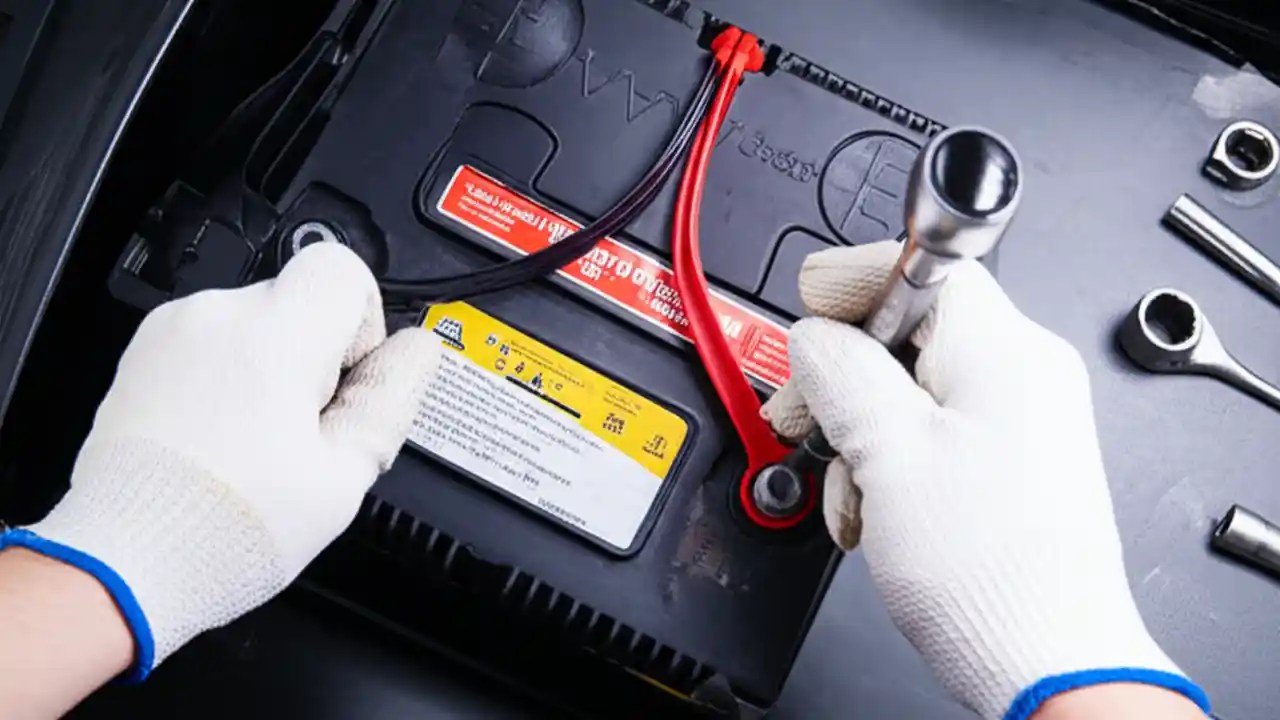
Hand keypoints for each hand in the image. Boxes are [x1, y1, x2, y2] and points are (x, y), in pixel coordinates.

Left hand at [2, 243, 438, 677]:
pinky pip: (211, 342)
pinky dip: (227, 377)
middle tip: (303, 433)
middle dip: (316, 356)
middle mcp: (217, 317)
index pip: (344, 269)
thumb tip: (418, 350)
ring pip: (256, 322)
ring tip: (256, 445)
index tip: (347, 380)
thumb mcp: (343, 475)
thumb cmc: (228, 528)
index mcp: (274, 337)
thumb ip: (391, 398)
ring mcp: (172, 332)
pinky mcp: (143, 354)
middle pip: (302, 300)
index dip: (363, 322)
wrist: (125, 561)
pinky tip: (222, 439)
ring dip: (270, 366)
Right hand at [762, 241, 1206, 718]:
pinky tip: (878, 509)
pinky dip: (892, 462)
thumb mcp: (887, 452)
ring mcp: (1022, 420)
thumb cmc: (988, 567)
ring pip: (913, 390)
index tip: (810, 299)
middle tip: (802, 413)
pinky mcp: (1012, 462)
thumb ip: (840, 372)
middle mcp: (1024, 374)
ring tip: (852, 491)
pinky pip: (935, 433)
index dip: (856, 279)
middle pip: (909, 331)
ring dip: (862, 434)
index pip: (924, 267)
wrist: (1044, 658)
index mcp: (1004, 351)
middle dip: (843, 377)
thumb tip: (813, 336)